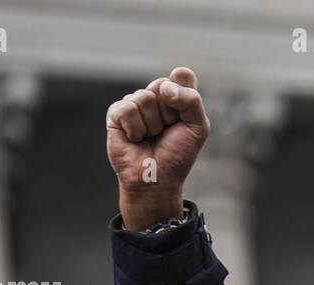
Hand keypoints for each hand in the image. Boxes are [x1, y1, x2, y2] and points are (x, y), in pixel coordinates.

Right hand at [106, 67, 209, 230]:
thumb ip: (191, 100)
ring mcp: (134, 103)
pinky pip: (127, 109)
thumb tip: (164, 87)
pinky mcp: (116, 114)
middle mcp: (155, 96)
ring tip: (150, 137)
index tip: (183, 120)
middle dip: (168, 113)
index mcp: (176, 95)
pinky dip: (135, 129)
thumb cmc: (177, 155)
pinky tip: (135, 139)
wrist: (157, 179)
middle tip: (166, 131)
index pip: (181, 75)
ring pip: (144, 98)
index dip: (185, 99)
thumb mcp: (198, 128)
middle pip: (162, 85)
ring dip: (152, 125)